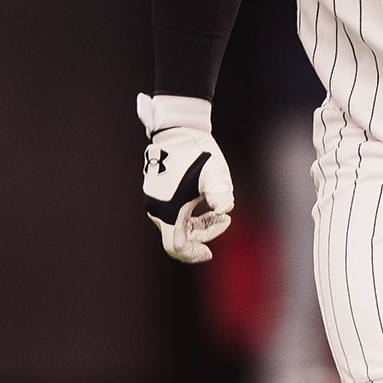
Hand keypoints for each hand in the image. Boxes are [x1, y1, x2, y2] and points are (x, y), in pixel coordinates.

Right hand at [137, 93, 234, 262]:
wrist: (179, 129)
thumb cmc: (197, 150)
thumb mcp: (214, 172)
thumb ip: (220, 191)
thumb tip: (226, 210)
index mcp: (168, 209)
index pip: (177, 246)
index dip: (193, 254)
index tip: (210, 253)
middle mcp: (157, 209)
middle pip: (181, 236)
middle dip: (204, 234)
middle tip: (225, 220)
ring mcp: (156, 202)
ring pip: (179, 226)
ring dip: (200, 225)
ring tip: (221, 214)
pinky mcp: (159, 195)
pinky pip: (176, 215)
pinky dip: (193, 216)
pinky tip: (209, 207)